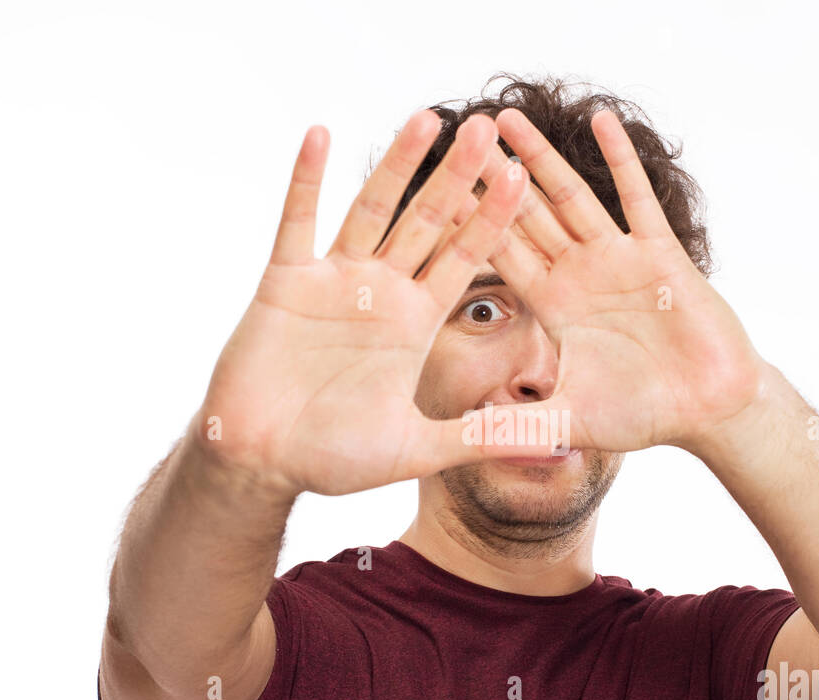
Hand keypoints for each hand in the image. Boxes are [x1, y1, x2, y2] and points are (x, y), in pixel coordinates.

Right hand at [193, 110, 533, 495]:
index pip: (463, 260)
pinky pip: (297, 222)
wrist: (263, 463)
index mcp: (416, 324)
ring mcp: (334, 282)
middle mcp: (381, 293)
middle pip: (426, 223)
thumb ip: (482, 440)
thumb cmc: (336, 460)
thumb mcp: (419, 450)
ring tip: (427, 117)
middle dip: (457, 178)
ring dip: (396, 165)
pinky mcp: (286, 282)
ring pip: (371, 211)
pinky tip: (321, 134)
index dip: (491, 221)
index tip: (522, 178)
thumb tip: (555, 447)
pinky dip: (306, 180)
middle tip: (489, 128)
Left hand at [462, 107, 769, 455]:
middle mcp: (578, 274)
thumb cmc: (642, 415)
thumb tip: (467, 439)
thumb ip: (522, 424)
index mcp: (553, 306)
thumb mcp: (571, 419)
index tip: (431, 190)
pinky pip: (634, 198)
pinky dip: (619, 160)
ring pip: (569, 196)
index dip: (467, 225)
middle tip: (456, 135)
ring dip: (539, 157)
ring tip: (505, 118)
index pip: (500, 256)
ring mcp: (617, 258)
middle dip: (492, 178)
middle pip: (525, 216)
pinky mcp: (658, 251)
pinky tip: (600, 119)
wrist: (707, 408)